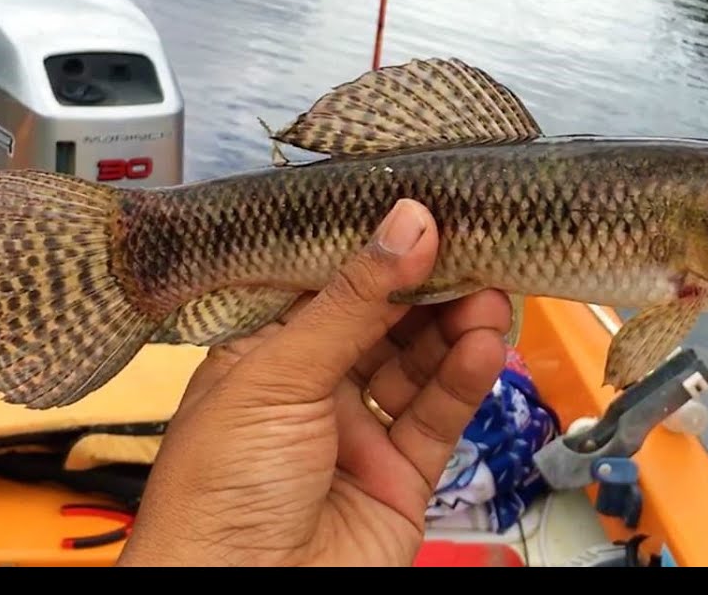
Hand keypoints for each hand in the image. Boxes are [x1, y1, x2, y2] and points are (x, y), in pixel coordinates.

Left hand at [115, 199, 510, 566]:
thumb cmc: (217, 495)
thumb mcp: (277, 376)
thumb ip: (352, 299)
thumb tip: (406, 222)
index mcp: (260, 354)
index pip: (327, 283)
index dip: (377, 248)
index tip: (425, 211)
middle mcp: (309, 389)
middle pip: (383, 320)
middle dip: (428, 285)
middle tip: (474, 246)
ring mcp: (356, 433)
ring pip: (418, 364)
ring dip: (455, 327)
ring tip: (490, 292)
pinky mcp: (399, 476)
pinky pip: (438, 415)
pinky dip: (464, 378)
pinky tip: (485, 345)